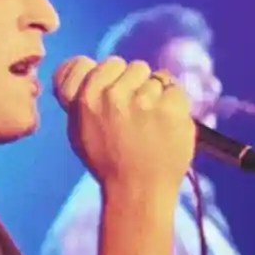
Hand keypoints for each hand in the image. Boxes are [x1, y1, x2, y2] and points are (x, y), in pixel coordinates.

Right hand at [53, 55, 195, 203]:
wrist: (138, 192)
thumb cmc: (109, 164)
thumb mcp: (79, 131)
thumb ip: (81, 97)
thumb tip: (88, 64)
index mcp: (85, 100)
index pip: (89, 62)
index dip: (105, 76)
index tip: (111, 92)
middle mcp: (112, 96)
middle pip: (130, 66)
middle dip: (135, 84)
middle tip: (135, 115)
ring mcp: (143, 100)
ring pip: (156, 76)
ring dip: (157, 95)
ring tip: (151, 124)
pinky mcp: (170, 107)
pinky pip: (176, 90)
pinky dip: (175, 106)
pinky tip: (166, 127)